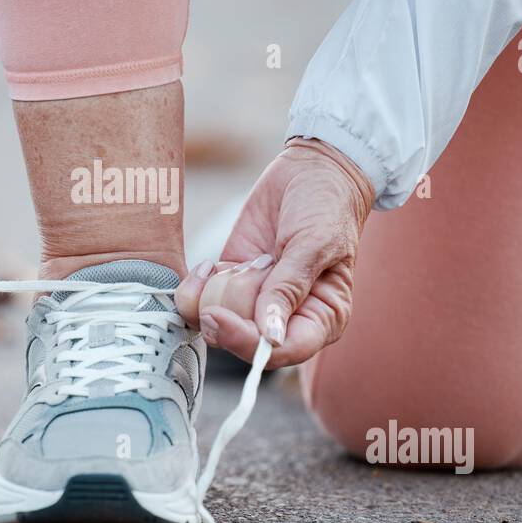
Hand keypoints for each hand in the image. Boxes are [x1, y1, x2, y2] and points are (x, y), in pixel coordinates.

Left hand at [177, 138, 373, 369]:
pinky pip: (195, 304)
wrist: (311, 171)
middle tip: (253, 266)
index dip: (247, 343)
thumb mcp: (314, 244)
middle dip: (233, 303)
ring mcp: (252, 304)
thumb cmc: (327, 207)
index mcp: (320, 320)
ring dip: (218, 289)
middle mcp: (285, 320)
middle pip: (240, 340)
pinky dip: (194, 286)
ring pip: (213, 323)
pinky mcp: (227, 285)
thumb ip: (289, 289)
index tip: (219, 316)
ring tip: (245, 260)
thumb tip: (270, 336)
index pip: (281, 351)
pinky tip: (211, 265)